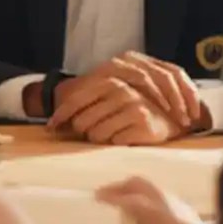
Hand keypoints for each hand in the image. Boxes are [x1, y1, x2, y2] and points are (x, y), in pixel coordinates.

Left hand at [49, 75, 183, 144]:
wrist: (171, 116)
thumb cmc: (134, 109)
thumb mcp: (110, 98)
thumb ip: (86, 104)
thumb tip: (53, 123)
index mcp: (109, 80)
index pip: (76, 99)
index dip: (61, 114)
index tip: (51, 127)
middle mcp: (121, 91)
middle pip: (83, 121)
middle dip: (82, 130)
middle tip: (87, 133)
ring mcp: (134, 106)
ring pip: (97, 134)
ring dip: (98, 138)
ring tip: (107, 135)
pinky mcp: (144, 124)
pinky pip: (115, 142)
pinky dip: (114, 143)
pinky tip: (122, 138)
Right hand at [90, 52, 201, 128]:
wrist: (70, 105)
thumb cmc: (104, 107)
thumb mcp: (135, 101)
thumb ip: (155, 100)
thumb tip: (191, 112)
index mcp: (143, 63)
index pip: (174, 72)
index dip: (189, 92)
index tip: (196, 114)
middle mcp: (133, 58)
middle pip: (169, 72)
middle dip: (183, 97)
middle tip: (188, 119)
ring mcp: (121, 63)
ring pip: (155, 75)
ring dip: (170, 98)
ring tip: (176, 118)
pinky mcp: (111, 70)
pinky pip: (139, 78)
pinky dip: (153, 95)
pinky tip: (158, 110)